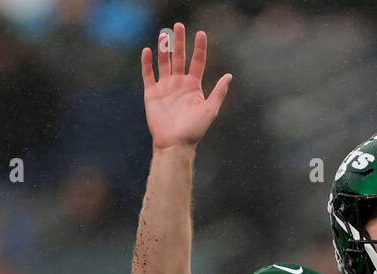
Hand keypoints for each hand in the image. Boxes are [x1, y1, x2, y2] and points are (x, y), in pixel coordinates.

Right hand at [141, 22, 232, 149]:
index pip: (197, 62)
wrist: (175, 144)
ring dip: (163, 48)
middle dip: (179, 41)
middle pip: (179, 57)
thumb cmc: (194, 130)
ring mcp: (165, 87)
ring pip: (164, 63)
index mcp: (193, 86)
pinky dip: (147, 63)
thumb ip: (219, 92)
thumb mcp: (210, 110)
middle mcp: (179, 83)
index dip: (199, 48)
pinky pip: (148, 75)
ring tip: (163, 34)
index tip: (200, 33)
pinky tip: (148, 50)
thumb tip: (230, 75)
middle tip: (178, 25)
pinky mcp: (152, 93)